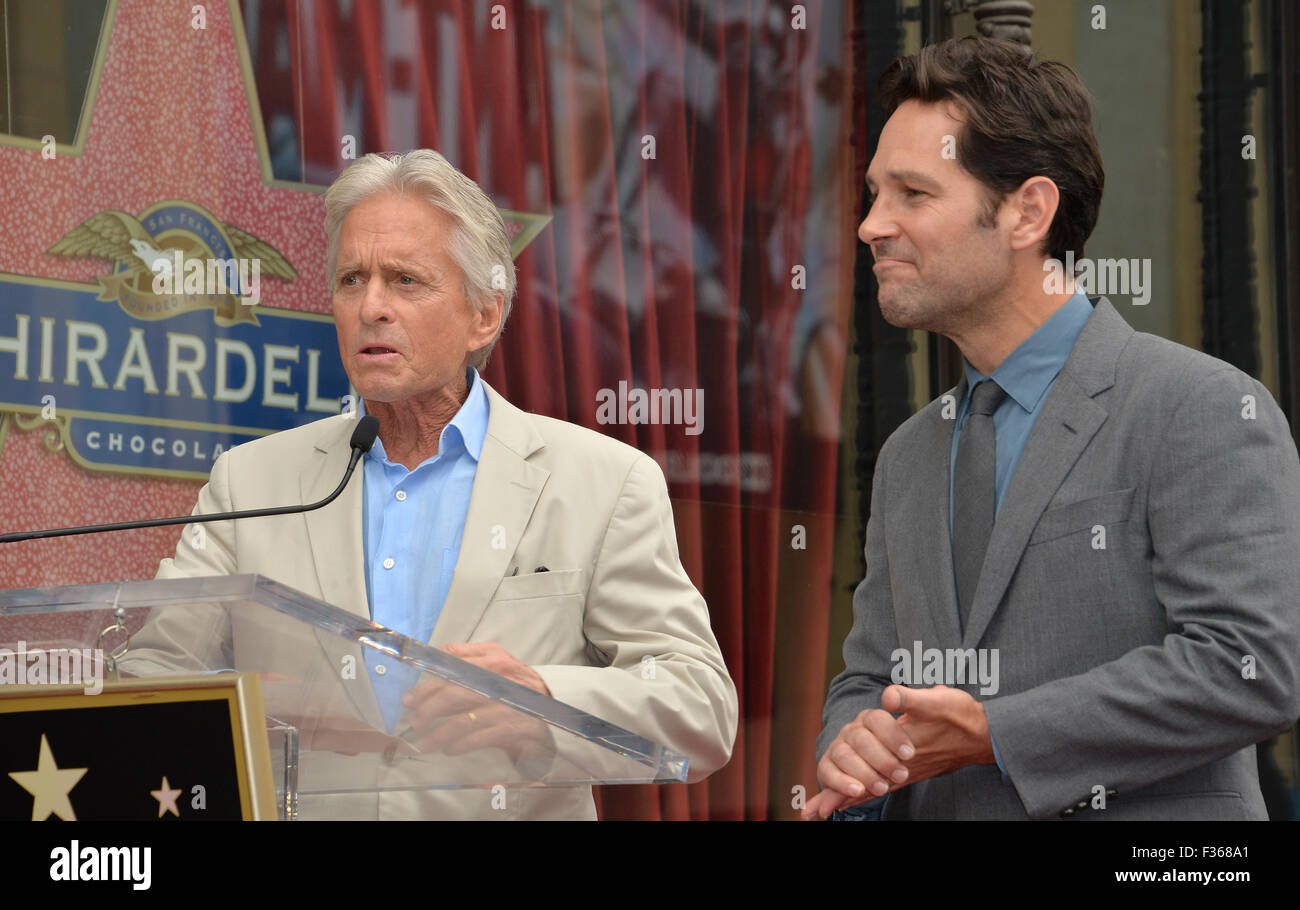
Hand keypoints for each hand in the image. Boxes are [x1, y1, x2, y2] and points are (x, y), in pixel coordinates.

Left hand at [397, 642, 551, 761]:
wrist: (554, 712)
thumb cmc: (515, 690)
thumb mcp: (496, 667)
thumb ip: (467, 661)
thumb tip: (431, 667)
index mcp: (493, 657)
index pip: (451, 666)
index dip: (427, 683)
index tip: (410, 698)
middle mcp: (501, 677)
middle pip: (453, 692)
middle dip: (427, 709)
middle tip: (414, 721)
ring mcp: (508, 704)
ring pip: (463, 720)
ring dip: (438, 733)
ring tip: (424, 743)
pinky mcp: (515, 727)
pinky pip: (479, 737)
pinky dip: (460, 744)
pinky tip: (449, 749)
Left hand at [803, 684, 993, 819]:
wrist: (983, 733)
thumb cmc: (958, 715)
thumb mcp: (934, 700)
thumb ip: (909, 699)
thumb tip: (887, 699)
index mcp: (902, 751)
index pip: (865, 774)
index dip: (842, 789)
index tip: (819, 805)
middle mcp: (902, 767)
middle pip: (863, 787)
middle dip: (836, 798)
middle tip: (811, 813)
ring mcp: (907, 770)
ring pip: (872, 788)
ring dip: (847, 798)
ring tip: (821, 811)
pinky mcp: (913, 769)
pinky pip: (884, 786)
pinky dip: (867, 794)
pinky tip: (856, 797)